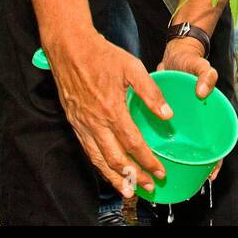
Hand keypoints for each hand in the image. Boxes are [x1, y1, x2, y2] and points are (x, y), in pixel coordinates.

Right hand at [44, 30, 170, 197]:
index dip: (147, 161)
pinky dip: (99, 164)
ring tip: (127, 190)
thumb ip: (151, 93)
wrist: (70, 48)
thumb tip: (167, 115)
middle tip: (148, 187)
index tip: (160, 172)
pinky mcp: (74, 122)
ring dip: (114, 177)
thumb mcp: (132, 67)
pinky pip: (87, 150)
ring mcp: (82, 124)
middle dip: (133, 177)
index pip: (133, 144)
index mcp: (112, 109)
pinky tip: (108, 169)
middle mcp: (95, 122)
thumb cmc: (102, 55)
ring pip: (98, 160)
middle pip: (116, 159)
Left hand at [158, 36, 223, 180]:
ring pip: (178, 146)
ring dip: (172, 159)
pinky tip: (145, 153)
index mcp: (208, 116)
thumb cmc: (191, 61)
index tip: (211, 176)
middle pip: (197, 150)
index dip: (216, 161)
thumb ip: (206, 75)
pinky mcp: (163, 119)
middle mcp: (194, 123)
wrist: (174, 53)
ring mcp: (179, 123)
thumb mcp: (200, 66)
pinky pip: (161, 136)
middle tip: (180, 179)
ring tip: (161, 173)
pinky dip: (156, 145)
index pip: (217, 143)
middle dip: (192, 167)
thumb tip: (203, 91)